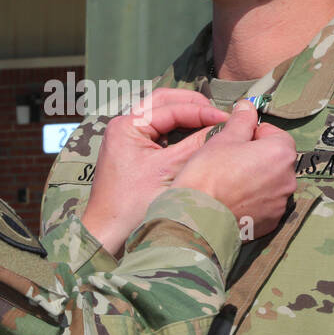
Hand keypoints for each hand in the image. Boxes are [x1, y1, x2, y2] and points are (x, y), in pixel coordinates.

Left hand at [81, 88, 229, 254]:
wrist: (107, 232)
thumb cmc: (132, 205)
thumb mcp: (169, 171)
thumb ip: (195, 145)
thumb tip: (223, 127)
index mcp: (127, 126)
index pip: (170, 108)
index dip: (201, 111)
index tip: (225, 117)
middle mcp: (123, 126)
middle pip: (162, 102)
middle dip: (192, 105)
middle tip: (218, 113)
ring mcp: (126, 138)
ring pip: (160, 115)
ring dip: (185, 115)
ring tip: (210, 121)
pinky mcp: (131, 151)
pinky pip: (158, 131)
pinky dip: (178, 130)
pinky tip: (196, 136)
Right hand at [171, 100, 296, 239]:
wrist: (198, 219)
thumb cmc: (209, 175)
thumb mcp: (223, 139)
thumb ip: (241, 121)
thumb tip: (247, 106)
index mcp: (280, 153)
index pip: (276, 134)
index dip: (255, 134)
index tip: (237, 139)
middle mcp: (288, 179)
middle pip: (275, 160)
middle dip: (257, 157)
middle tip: (229, 161)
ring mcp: (281, 203)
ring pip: (270, 183)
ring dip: (256, 179)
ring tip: (229, 183)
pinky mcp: (271, 222)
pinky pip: (265, 204)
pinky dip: (253, 200)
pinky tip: (232, 200)